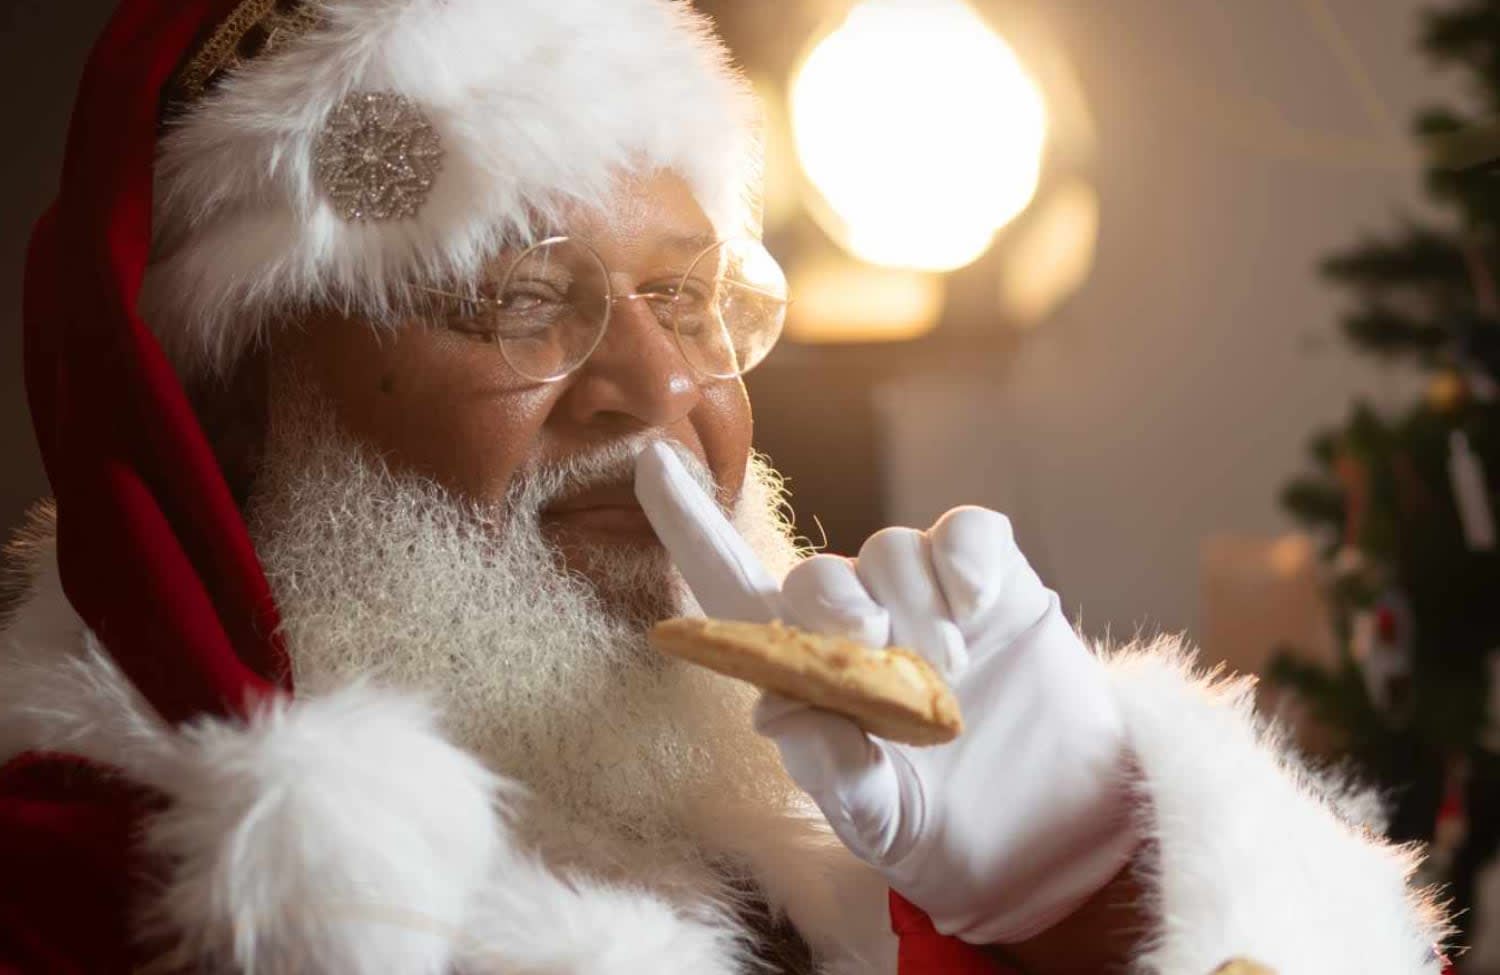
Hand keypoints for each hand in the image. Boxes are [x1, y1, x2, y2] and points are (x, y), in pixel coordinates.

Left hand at [635, 443, 1137, 943]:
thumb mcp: (877, 820)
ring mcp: (928, 597)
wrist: (1050, 833)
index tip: (643, 460)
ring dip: (916, 606)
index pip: (734, 588)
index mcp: (810, 672)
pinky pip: (967, 533)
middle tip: (884, 655)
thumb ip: (829, 773)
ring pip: (893, 550)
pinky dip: (966, 558)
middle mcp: (861, 622)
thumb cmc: (942, 826)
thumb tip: (777, 708)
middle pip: (819, 573)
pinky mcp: (994, 583)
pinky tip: (977, 606)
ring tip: (951, 673)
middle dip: (839, 606)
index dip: (687, 524)